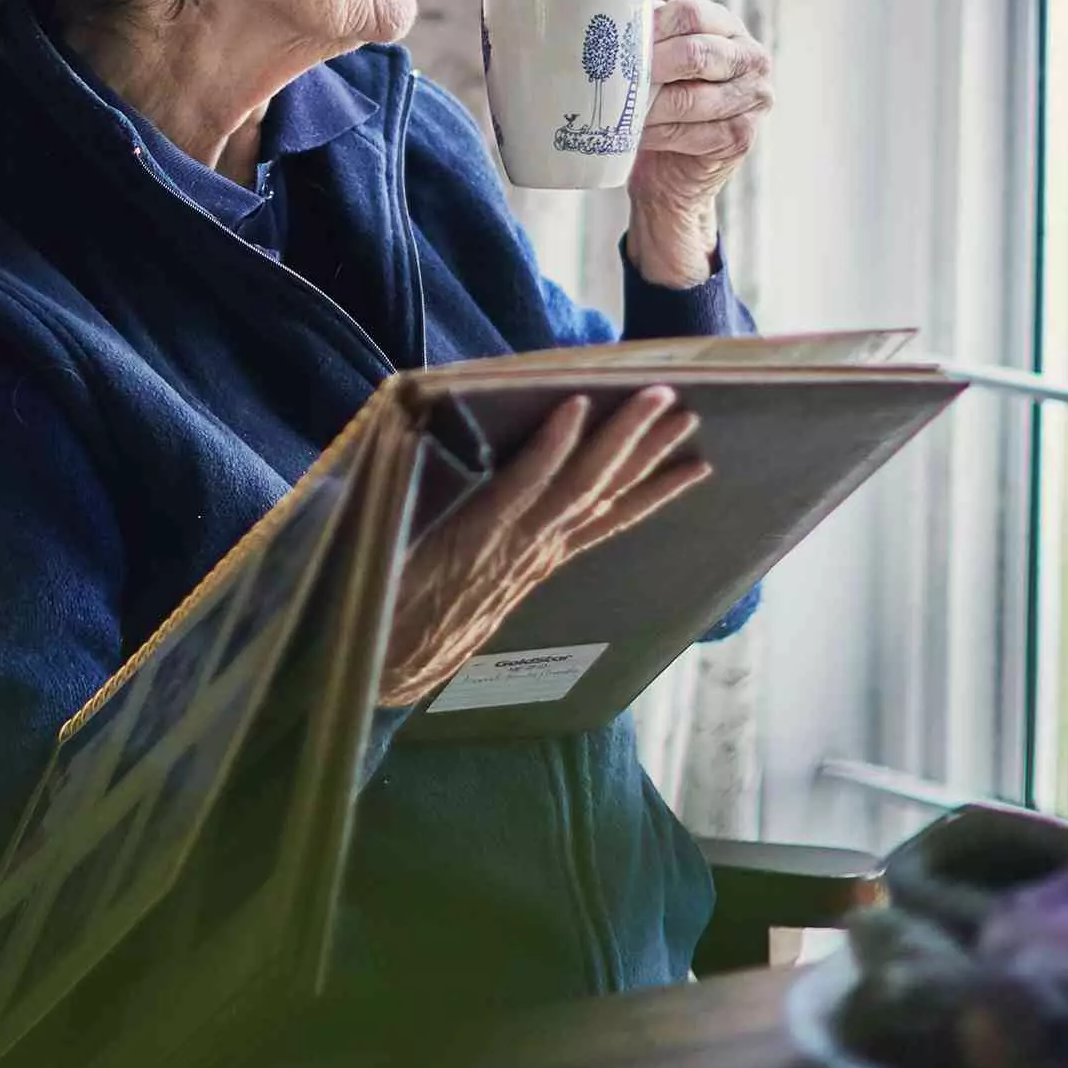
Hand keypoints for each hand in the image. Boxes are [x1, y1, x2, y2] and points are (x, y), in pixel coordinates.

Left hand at [378, 388, 706, 707]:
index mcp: (534, 563)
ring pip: (579, 483)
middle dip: (649, 452)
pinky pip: (521, 484)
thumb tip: (505, 536)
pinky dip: (549, 447)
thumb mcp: (465, 599)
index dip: (652, 491)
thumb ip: (490, 563)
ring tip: (655, 397)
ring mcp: (511, 544)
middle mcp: (535, 552)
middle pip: (605, 494)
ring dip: (619, 436)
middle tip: (689, 410)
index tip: (697, 466)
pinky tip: (573, 407)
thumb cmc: (404, 629)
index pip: (606, 519)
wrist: (369, 669)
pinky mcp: (474, 534)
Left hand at [628, 0, 773, 288]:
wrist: (674, 168)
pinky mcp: (741, 137)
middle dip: (649, 68)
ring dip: (648, 107)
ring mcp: (753, 98)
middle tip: (614, 79)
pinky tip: (636, 134)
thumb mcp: (656, 61)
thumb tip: (599, 16)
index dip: (650, 26)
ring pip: (690, 99)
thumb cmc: (660, 101)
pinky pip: (691, 133)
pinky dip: (657, 135)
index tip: (616, 40)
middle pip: (696, 54)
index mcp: (728, 26)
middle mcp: (751, 57)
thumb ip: (644, 38)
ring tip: (617, 109)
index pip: (691, 13)